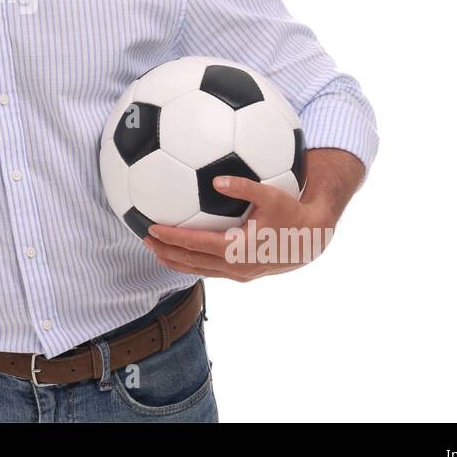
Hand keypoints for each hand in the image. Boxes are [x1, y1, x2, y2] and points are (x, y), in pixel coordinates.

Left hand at [142, 175, 334, 282]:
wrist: (312, 240)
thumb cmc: (292, 213)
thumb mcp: (272, 196)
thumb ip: (244, 187)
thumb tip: (217, 181)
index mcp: (240, 249)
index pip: (197, 244)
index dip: (173, 237)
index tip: (152, 228)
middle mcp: (236, 266)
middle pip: (191, 261)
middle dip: (166, 251)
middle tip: (144, 238)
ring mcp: (239, 274)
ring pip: (199, 270)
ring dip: (175, 260)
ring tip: (155, 249)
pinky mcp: (242, 275)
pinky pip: (210, 270)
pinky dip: (191, 263)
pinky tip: (180, 253)